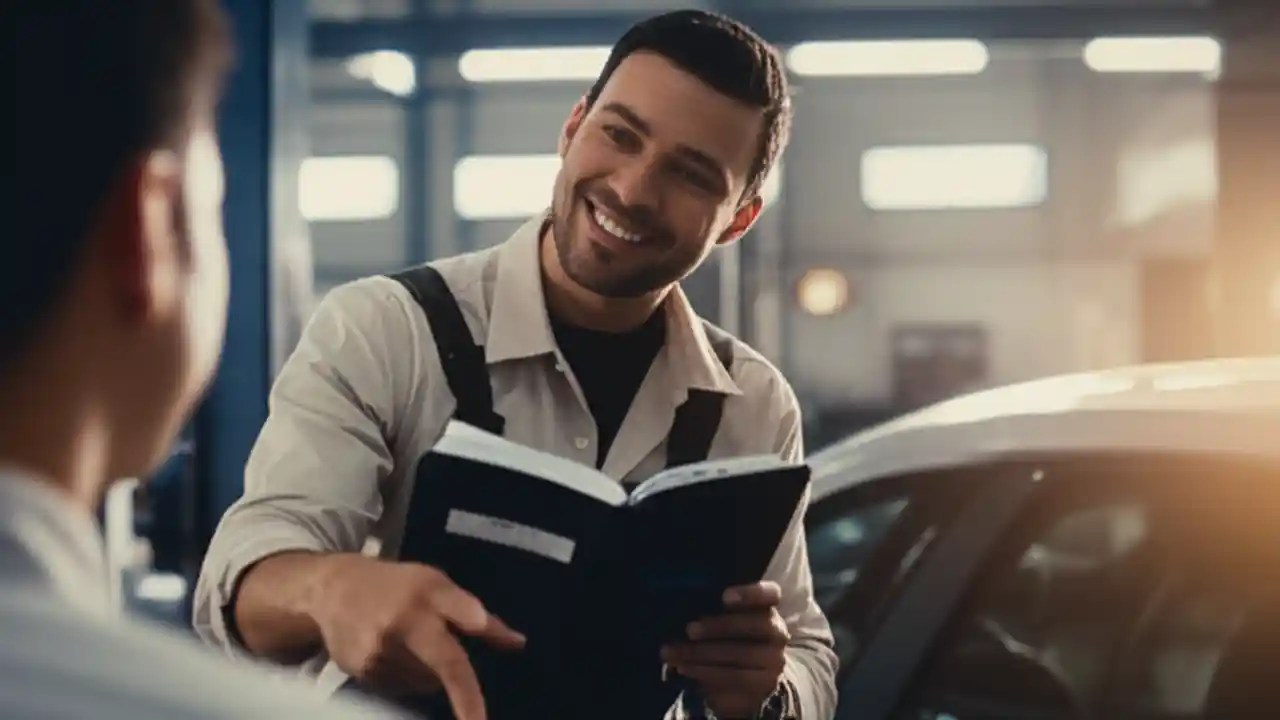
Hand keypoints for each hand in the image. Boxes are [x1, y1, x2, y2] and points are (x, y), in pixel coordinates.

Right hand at [311, 554, 525, 719]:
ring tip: (408, 639)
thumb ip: (476, 615)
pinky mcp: (359, 674)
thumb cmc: (398, 585)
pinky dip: (405, 675)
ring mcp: (374, 658)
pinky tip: (392, 650)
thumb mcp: (438, 585)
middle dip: (447, 666)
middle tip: (432, 638)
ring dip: (425, 670)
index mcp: (423, 604)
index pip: (451, 659)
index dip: (467, 696)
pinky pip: (398, 688)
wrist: (332, 589)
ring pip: (421, 684)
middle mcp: (396, 632)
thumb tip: (519, 643)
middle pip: (439, 674)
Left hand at [661, 581, 788, 717]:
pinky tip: (684, 667)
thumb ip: (710, 610)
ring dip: (702, 653)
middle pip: (756, 624)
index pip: (771, 593)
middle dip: (720, 626)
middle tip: (689, 629)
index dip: (751, 593)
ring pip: (741, 653)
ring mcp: (775, 659)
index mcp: (768, 607)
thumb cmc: (725, 638)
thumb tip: (680, 606)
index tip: (724, 596)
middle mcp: (778, 631)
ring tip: (673, 652)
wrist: (742, 680)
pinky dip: (705, 672)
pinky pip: (735, 677)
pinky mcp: (766, 683)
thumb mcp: (720, 620)